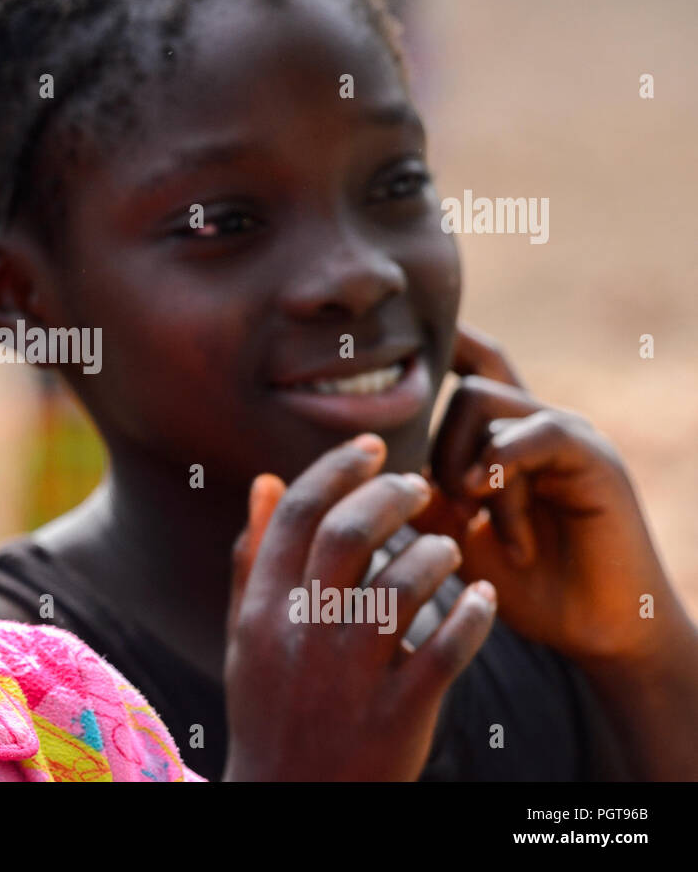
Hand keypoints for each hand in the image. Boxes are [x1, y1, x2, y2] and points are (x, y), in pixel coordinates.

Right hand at [223, 434, 496, 780]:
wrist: (291, 801)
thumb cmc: (270, 708)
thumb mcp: (245, 634)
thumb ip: (252, 558)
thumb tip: (264, 481)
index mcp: (262, 611)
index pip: (298, 514)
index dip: (338, 468)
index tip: (372, 448)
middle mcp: (302, 636)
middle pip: (350, 535)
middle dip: (392, 496)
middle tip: (420, 485)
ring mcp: (350, 677)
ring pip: (403, 586)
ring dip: (435, 553)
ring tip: (447, 546)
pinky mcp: (399, 715)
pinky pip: (448, 649)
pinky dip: (473, 615)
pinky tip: (484, 597)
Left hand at [419, 324, 684, 663]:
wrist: (594, 631)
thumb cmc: (525, 584)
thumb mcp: (455, 537)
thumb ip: (422, 495)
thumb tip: (376, 469)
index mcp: (507, 437)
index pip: (476, 366)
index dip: (450, 343)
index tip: (411, 340)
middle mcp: (537, 426)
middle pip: (463, 391)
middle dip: (439, 451)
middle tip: (454, 514)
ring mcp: (567, 436)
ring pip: (483, 404)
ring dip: (465, 467)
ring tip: (479, 524)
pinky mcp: (594, 457)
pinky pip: (536, 431)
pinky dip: (502, 468)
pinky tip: (496, 512)